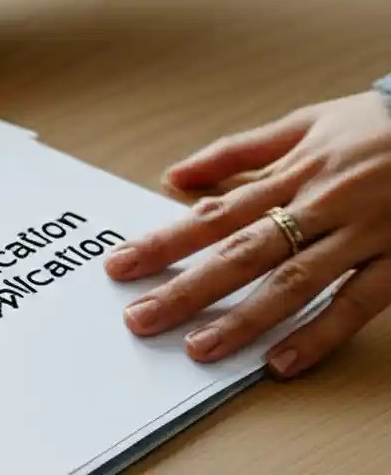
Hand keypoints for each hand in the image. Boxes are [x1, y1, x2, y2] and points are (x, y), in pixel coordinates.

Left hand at [104, 90, 390, 377]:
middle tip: (141, 319)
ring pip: (293, 283)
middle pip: (242, 253)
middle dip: (187, 288)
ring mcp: (361, 236)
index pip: (214, 214)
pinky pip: (356, 303)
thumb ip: (238, 151)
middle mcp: (320, 205)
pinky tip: (281, 362)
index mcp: (293, 172)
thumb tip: (174, 175)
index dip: (165, 242)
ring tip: (200, 348)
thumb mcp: (305, 124)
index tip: (121, 266)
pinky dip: (319, 334)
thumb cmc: (376, 126)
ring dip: (244, 319)